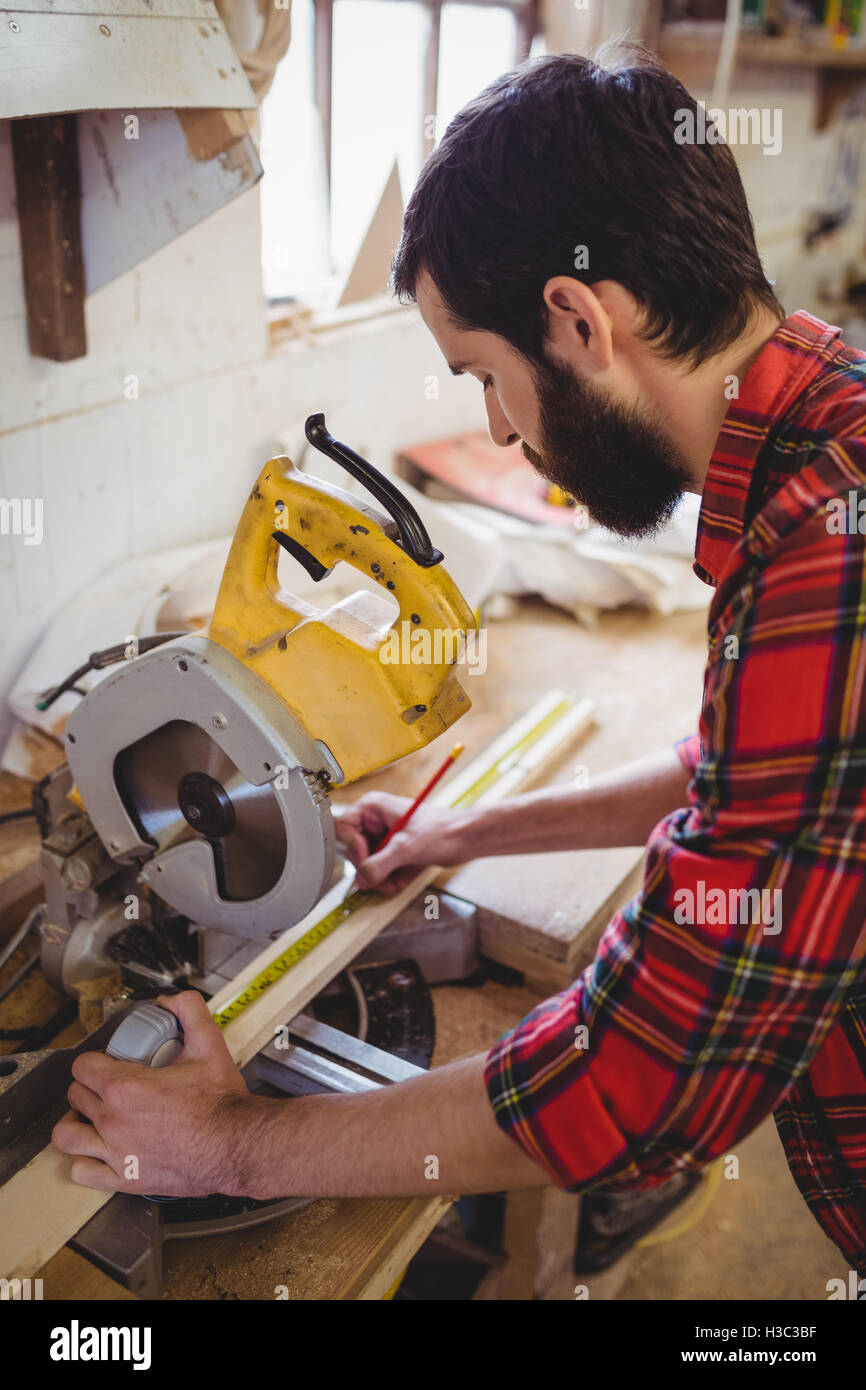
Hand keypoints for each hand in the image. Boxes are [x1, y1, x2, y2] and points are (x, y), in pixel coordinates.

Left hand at [52, 991, 252, 1197]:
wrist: (236, 1143)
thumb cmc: (221, 1103)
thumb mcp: (209, 1044)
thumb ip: (189, 1011)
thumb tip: (170, 1000)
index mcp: (126, 1087)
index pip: (82, 1067)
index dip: (93, 1061)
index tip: (105, 1064)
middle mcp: (114, 1120)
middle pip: (75, 1096)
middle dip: (88, 1087)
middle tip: (106, 1087)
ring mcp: (116, 1152)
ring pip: (66, 1135)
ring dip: (75, 1123)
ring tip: (90, 1119)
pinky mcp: (125, 1178)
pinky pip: (81, 1171)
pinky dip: (83, 1160)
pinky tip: (99, 1151)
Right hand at [334, 791, 469, 893]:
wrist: (466, 839)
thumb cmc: (443, 830)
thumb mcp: (406, 848)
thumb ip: (379, 864)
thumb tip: (360, 879)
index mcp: (372, 807)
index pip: (343, 831)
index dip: (354, 850)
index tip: (369, 863)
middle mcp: (374, 820)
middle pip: (354, 852)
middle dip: (370, 870)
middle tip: (384, 880)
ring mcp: (383, 836)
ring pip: (366, 865)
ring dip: (381, 879)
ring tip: (396, 881)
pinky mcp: (392, 850)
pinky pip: (380, 870)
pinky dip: (389, 880)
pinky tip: (402, 879)